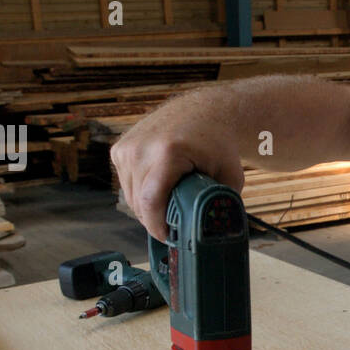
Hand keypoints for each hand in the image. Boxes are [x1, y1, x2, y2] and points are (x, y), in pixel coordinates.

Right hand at [110, 92, 244, 240]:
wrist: (201, 111)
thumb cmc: (217, 144)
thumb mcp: (230, 175)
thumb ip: (224, 203)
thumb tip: (220, 232)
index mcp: (168, 153)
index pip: (150, 201)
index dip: (157, 226)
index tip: (168, 237)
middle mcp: (141, 149)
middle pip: (138, 203)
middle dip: (154, 220)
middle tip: (172, 226)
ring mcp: (127, 148)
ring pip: (129, 196)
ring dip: (145, 207)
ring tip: (166, 207)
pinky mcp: (119, 149)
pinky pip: (126, 183)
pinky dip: (139, 192)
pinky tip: (156, 189)